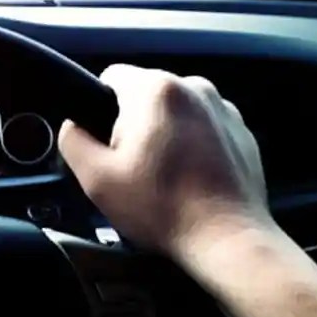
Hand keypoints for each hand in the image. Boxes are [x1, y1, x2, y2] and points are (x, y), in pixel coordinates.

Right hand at [58, 64, 275, 270]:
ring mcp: (224, 107)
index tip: (109, 146)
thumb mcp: (96, 179)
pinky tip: (193, 179)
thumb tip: (73, 125)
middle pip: (145, 94)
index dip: (100, 110)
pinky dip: (195, 144)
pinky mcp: (243, 130)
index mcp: (155, 89)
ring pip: (176, 110)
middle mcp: (194, 86)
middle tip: (136, 169)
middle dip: (135, 124)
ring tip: (168, 177)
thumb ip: (73, 140)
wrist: (228, 239)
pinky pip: (205, 126)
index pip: (111, 77)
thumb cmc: (162, 208)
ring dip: (166, 133)